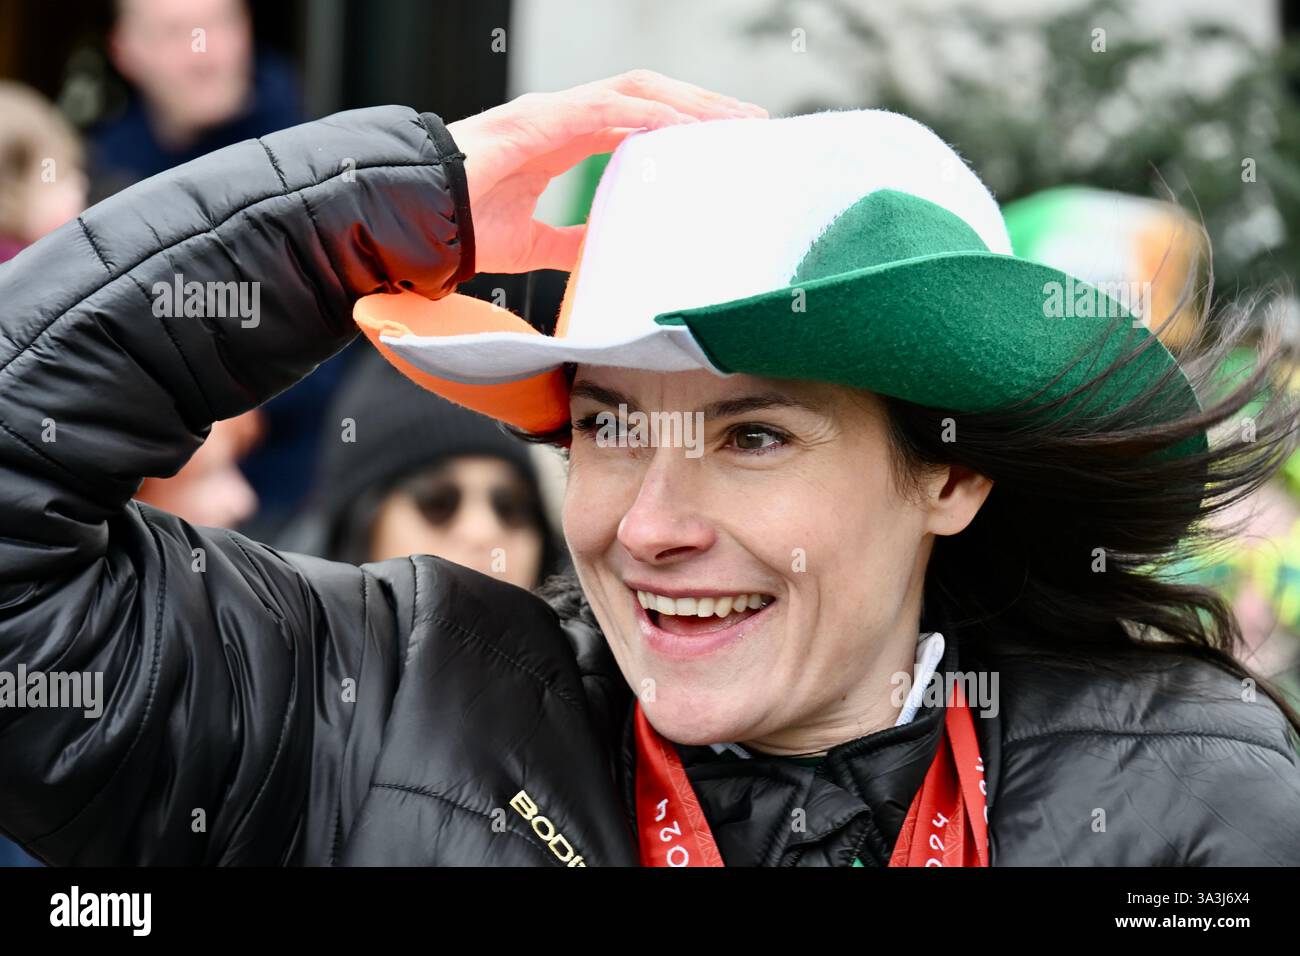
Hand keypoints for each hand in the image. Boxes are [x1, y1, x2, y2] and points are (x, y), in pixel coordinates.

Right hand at [447, 70, 765, 273]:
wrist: (414, 222)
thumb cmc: (461, 226)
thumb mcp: (533, 242)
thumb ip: (570, 240)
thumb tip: (604, 250)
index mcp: (561, 138)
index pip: (636, 119)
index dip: (682, 124)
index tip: (724, 141)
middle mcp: (562, 117)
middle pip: (647, 96)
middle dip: (701, 104)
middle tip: (750, 123)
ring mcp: (551, 113)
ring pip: (636, 92)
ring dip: (689, 103)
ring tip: (734, 120)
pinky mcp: (539, 121)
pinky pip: (608, 110)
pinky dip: (651, 116)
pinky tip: (686, 129)